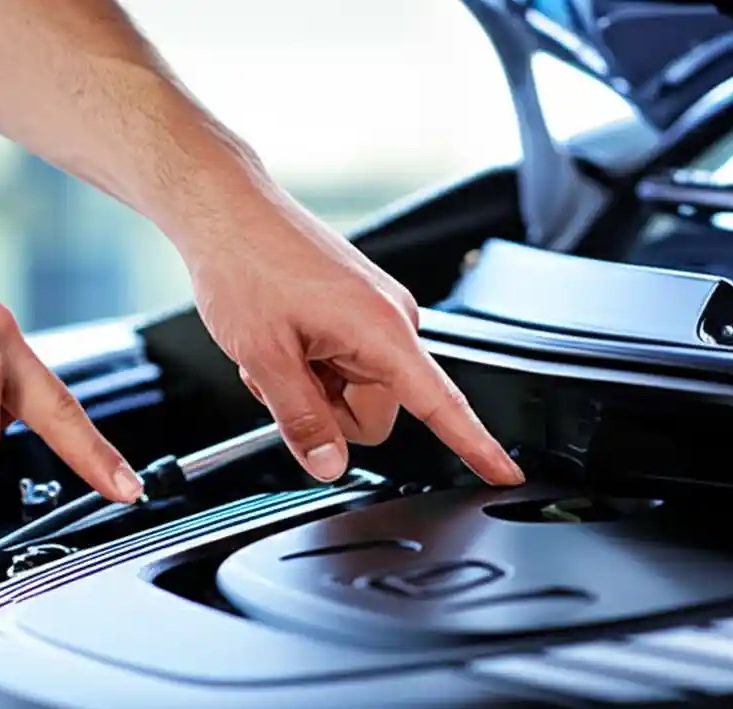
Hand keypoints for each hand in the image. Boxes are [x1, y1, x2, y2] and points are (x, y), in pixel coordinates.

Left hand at [176, 186, 523, 485]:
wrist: (228, 211)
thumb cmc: (245, 262)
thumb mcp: (263, 356)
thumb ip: (301, 418)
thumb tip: (330, 465)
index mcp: (382, 329)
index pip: (441, 403)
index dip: (475, 444)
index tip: (504, 474)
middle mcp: (391, 320)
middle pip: (376, 414)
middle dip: (327, 411)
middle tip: (280, 374)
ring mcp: (374, 315)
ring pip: (354, 394)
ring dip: (311, 388)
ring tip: (277, 349)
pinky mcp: (356, 311)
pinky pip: (343, 366)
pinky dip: (309, 367)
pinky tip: (281, 340)